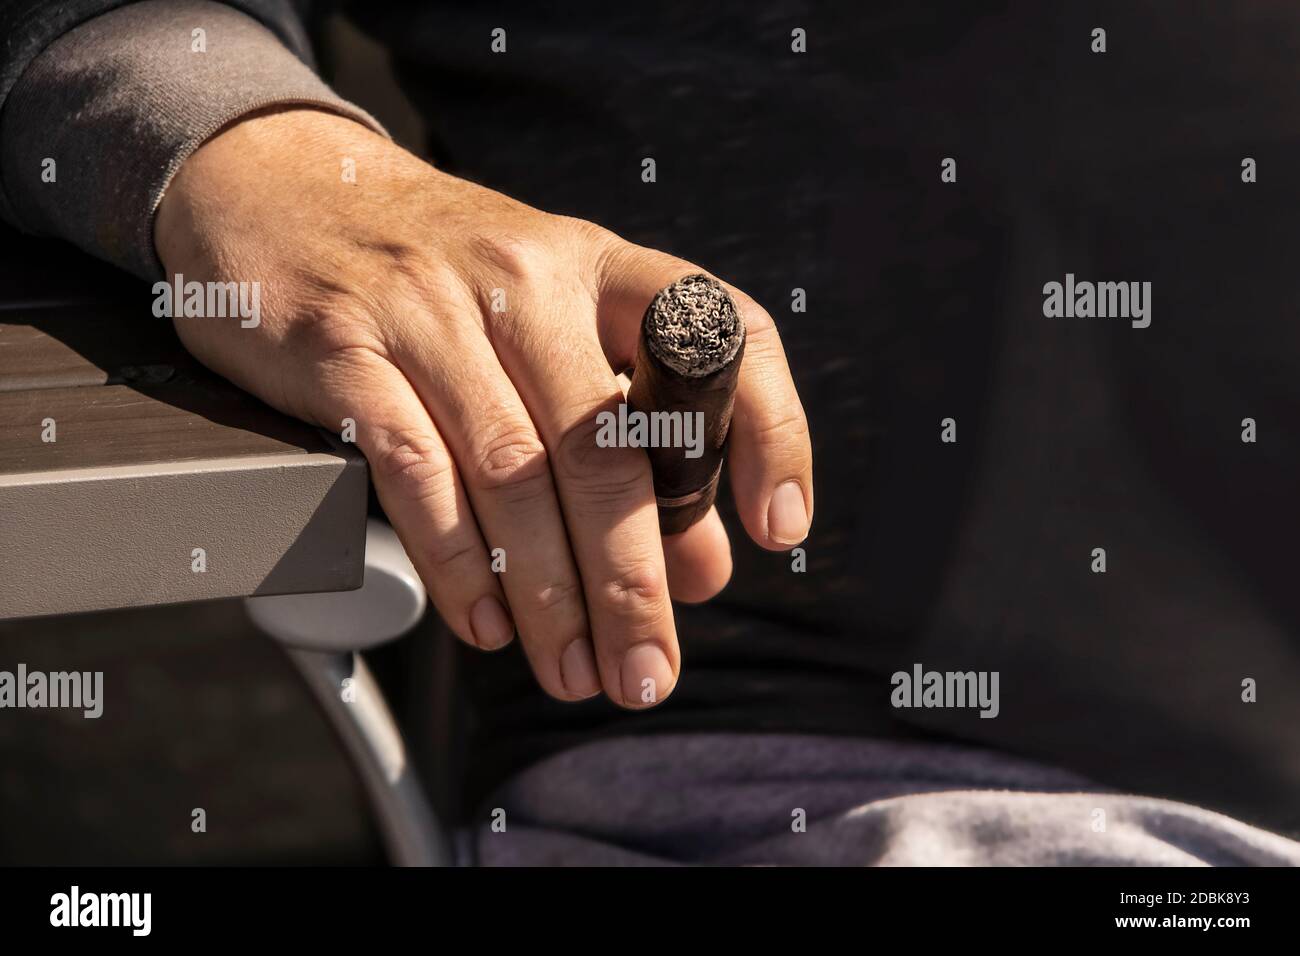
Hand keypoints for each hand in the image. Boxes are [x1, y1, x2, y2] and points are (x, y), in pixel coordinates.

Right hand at [155, 107, 812, 707]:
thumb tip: (699, 569)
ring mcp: (431, 308)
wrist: (283, 187)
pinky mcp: (345, 345)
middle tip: (646, 672)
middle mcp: (528, 278)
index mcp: (599, 266)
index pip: (722, 331)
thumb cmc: (438, 278)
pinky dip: (457, 561)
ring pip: (513, 471)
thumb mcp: (547, 328)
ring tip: (572, 671)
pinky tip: (487, 622)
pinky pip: (415, 471)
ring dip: (550, 592)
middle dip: (633, 578)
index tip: (779, 529)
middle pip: (605, 443)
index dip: (769, 431)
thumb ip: (629, 440)